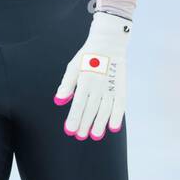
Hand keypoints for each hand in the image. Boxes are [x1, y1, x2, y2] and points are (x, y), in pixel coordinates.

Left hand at [54, 11, 130, 139]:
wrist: (109, 42)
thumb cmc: (87, 56)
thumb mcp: (72, 67)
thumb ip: (66, 85)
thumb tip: (58, 102)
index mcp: (84, 80)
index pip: (78, 104)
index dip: (74, 118)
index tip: (69, 131)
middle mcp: (98, 85)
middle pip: (91, 109)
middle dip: (85, 124)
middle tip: (80, 136)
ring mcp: (111, 86)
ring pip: (105, 109)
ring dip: (100, 124)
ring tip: (95, 136)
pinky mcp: (121, 86)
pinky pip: (120, 104)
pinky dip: (117, 116)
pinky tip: (114, 128)